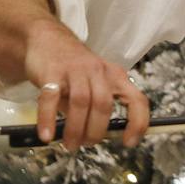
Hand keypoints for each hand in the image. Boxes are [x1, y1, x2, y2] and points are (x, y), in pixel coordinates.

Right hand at [22, 20, 150, 150]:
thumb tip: (93, 137)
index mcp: (115, 76)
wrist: (47, 38)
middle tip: (85, 145)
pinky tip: (47, 136)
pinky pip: (51, 98)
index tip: (129, 143)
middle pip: (103, 105)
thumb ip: (94, 108)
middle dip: (96, 131)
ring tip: (70, 146)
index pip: (137, 100)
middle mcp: (98, 71)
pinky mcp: (51, 72)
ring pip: (81, 102)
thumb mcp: (92, 85)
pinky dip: (48, 119)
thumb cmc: (74, 68)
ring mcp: (75, 70)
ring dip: (76, 129)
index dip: (137, 123)